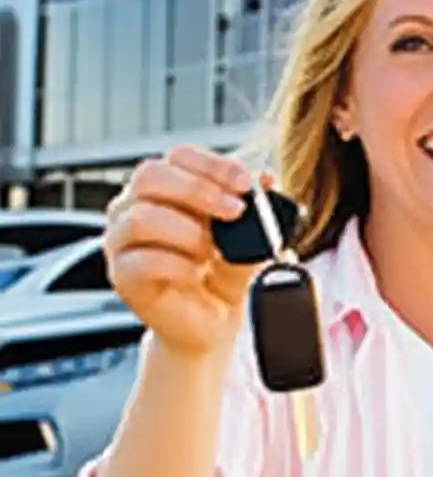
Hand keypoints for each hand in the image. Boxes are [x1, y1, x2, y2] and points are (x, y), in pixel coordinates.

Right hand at [104, 145, 270, 356]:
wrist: (213, 320)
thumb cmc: (225, 272)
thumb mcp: (250, 236)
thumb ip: (256, 209)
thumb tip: (266, 180)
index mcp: (166, 187)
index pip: (179, 156)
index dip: (214, 165)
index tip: (246, 184)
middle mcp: (134, 206)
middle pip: (150, 176)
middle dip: (198, 190)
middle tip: (235, 212)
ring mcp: (122, 240)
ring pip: (141, 218)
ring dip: (187, 232)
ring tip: (212, 251)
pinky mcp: (122, 276)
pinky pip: (141, 261)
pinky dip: (177, 265)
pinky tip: (196, 273)